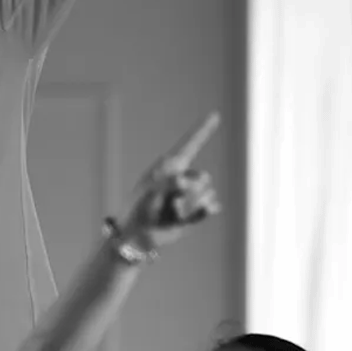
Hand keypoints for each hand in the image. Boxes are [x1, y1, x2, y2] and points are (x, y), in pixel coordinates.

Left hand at [112, 112, 223, 250]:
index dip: (203, 130)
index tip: (214, 115)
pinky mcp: (194, 212)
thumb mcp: (151, 190)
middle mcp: (182, 177)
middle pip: (203, 177)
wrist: (137, 235)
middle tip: (170, 200)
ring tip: (171, 212)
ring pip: (207, 194)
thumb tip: (188, 181)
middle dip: (190, 190)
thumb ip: (170, 181)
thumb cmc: (139, 208)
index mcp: (170, 167)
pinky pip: (210, 207)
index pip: (190, 144)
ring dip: (190, 205)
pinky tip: (191, 216)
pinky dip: (203, 212)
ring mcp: (189, 195)